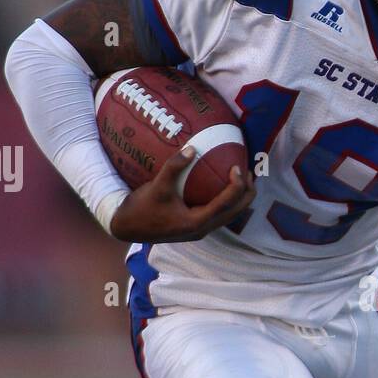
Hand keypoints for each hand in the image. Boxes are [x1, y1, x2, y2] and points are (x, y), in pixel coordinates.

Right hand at [110, 148, 255, 242]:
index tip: (238, 167)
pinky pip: (218, 213)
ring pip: (230, 215)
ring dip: (239, 198)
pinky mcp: (195, 227)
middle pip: (236, 212)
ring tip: (244, 178)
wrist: (127, 228)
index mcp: (197, 222)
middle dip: (247, 193)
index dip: (237, 185)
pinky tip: (222, 185)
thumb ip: (174, 166)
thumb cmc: (141, 209)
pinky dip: (226, 200)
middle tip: (250, 172)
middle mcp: (203, 229)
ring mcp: (200, 230)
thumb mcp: (157, 186)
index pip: (226, 204)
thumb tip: (192, 148)